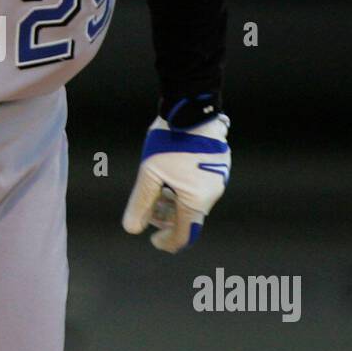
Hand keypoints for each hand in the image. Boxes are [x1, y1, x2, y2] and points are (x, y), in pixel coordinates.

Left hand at [122, 112, 229, 252]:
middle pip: (188, 218)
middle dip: (167, 219)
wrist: (192, 108)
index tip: (153, 239)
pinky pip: (202, 188)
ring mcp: (219, 179)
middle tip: (149, 210)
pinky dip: (185, 191)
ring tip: (157, 193)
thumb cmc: (169, 141)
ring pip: (195, 202)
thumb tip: (131, 229)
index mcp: (196, 199)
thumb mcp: (149, 173)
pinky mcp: (220, 167)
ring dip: (175, 204)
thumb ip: (141, 203)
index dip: (167, 241)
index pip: (183, 234)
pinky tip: (170, 178)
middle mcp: (212, 193)